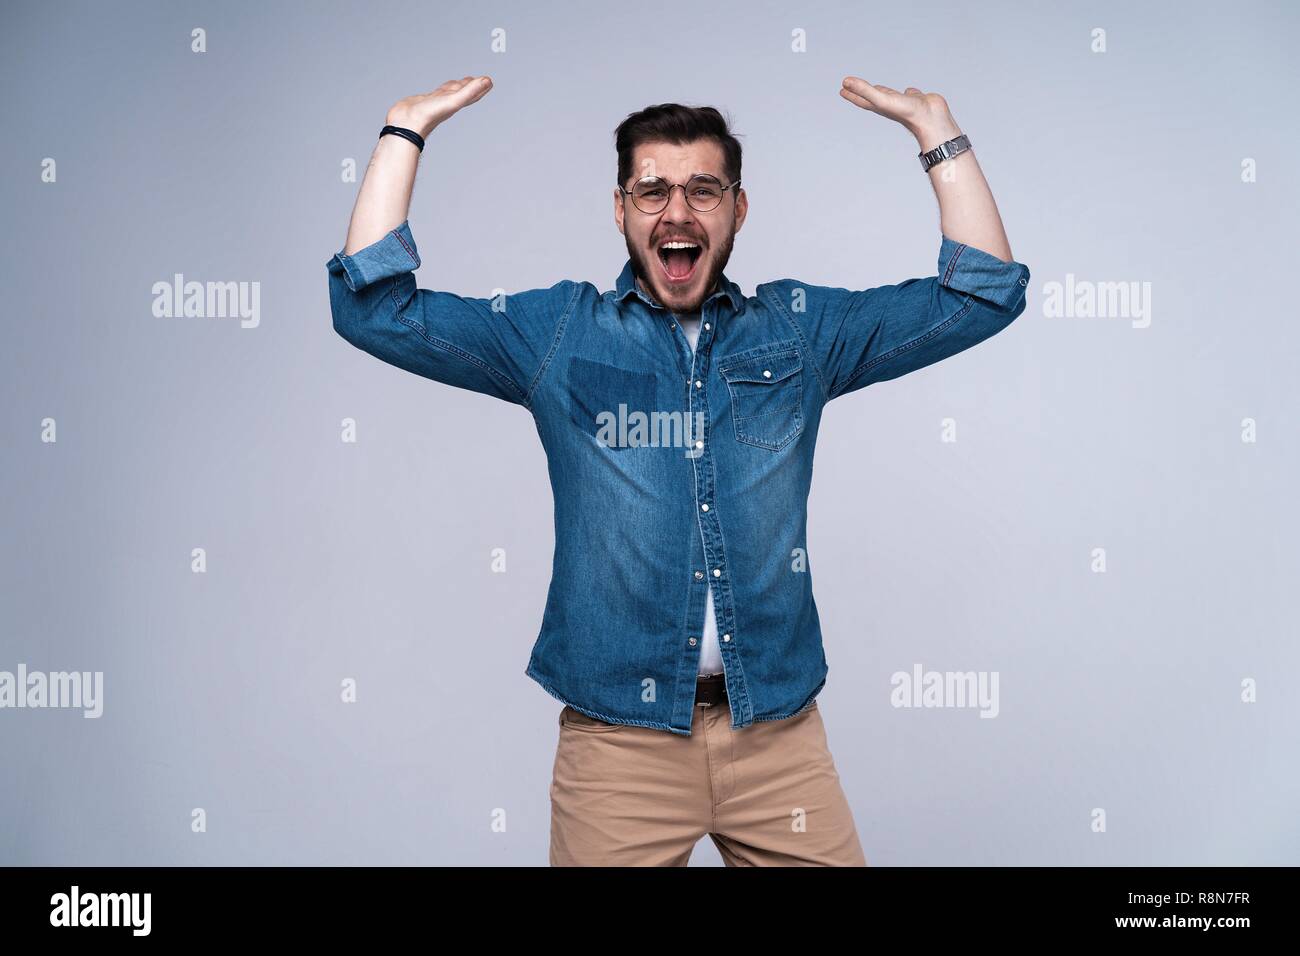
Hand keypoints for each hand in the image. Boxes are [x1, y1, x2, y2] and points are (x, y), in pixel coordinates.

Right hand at [386, 75, 493, 138]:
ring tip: (461, 82)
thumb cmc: (429, 115)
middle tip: (478, 79)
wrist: (407, 123)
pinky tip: (439, 90)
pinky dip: (440, 89)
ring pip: (449, 92)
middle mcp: (448, 103)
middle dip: (470, 85)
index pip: (473, 94)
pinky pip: (436, 93)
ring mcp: (436, 101)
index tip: (488, 81)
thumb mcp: (453, 100)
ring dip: (456, 86)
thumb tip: (488, 81)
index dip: (481, 87)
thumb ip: (470, 91)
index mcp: (456, 103)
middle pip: (463, 92)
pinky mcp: (425, 100)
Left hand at [839, 77, 960, 149]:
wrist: (932, 118)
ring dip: (884, 91)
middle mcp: (890, 105)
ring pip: (891, 95)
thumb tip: (845, 82)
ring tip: (879, 88)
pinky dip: (909, 91)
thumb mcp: (880, 100)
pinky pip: (911, 93)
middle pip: (872, 97)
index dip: (851, 93)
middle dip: (863, 92)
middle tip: (855, 87)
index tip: (842, 88)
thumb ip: (864, 90)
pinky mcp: (917, 99)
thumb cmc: (906, 113)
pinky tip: (909, 90)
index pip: (861, 99)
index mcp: (879, 106)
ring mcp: (904, 102)